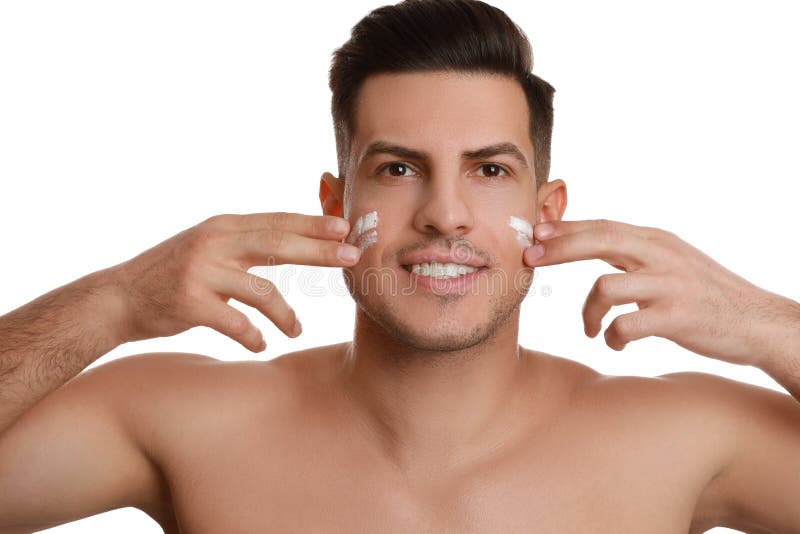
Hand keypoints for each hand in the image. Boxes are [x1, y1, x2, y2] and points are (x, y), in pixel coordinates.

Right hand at [106, 212, 360, 351]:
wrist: (118, 297)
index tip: (346, 227)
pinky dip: (253, 336)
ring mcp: (200, 271)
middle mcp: (213, 242)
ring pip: (262, 291)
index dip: (312, 224)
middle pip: (277, 244)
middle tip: (352, 258)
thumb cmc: (175, 273)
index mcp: (223, 227)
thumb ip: (247, 243)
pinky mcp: (189, 302)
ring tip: (296, 329)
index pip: (276, 221)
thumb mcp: (210, 247)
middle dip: (319, 251)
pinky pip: (236, 323)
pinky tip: (260, 344)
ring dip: (285, 315)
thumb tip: (300, 241)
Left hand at [522, 218, 789, 365]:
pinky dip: (612, 338)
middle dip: (558, 249)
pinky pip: (625, 326)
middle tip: (529, 260)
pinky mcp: (678, 318)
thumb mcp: (669, 261)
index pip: (603, 225)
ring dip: (587, 312)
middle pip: (600, 240)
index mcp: (657, 240)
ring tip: (590, 329)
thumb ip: (631, 252)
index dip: (564, 229)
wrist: (757, 323)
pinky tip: (616, 344)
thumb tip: (579, 242)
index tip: (532, 235)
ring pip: (605, 287)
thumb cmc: (704, 295)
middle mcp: (663, 255)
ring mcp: (671, 285)